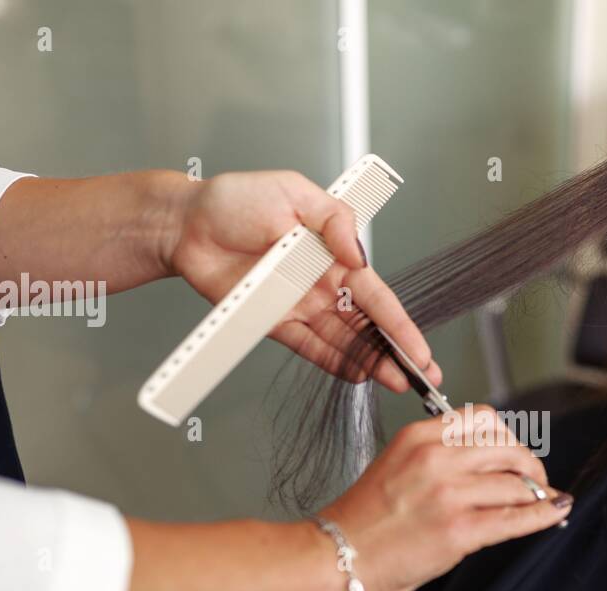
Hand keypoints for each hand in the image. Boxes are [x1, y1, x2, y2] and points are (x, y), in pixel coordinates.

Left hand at [164, 170, 440, 392]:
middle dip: (395, 351)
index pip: (375, 294)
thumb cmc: (235, 199)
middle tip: (420, 376)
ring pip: (342, 340)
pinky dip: (331, 361)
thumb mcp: (294, 191)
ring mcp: (299, 305)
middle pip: (366, 324)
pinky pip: (308, 346)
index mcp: (333, 252)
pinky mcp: (273, 321)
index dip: (399, 322)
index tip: (419, 348)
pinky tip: (355, 375)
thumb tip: (358, 252)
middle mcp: (321, 283)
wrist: (186, 224)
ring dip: (369, 362)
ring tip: (394, 383)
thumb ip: (334, 219)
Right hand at [318, 405, 573, 590]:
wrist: (336, 558)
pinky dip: (544, 513)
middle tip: (534, 479)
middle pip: (508, 446)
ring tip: (542, 500)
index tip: (513, 453)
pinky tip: (555, 511)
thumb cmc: (363, 522)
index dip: (508, 437)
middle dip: (529, 464)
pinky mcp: (460, 529)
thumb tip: (490, 463)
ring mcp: (448, 493)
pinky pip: (517, 516)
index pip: (484, 418)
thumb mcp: (397, 466)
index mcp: (418, 437)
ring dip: (537, 492)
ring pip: (517, 482)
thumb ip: (439, 456)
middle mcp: (435, 458)